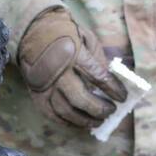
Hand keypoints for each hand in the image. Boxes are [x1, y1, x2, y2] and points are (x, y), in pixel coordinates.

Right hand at [18, 8, 126, 127]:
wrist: (32, 32)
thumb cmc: (65, 35)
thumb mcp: (87, 38)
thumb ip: (98, 60)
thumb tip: (109, 85)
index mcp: (73, 54)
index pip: (97, 76)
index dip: (113, 89)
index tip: (123, 97)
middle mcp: (57, 71)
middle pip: (80, 98)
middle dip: (99, 109)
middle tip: (111, 110)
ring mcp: (44, 85)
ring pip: (66, 111)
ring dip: (85, 120)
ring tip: (99, 121)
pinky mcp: (36, 94)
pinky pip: (52, 115)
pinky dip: (68, 122)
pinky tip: (81, 123)